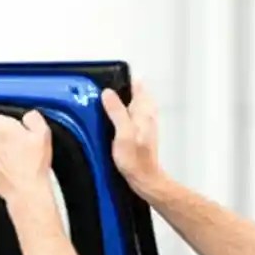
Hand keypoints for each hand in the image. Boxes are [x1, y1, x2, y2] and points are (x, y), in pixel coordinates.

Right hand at [101, 82, 166, 196]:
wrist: (144, 178)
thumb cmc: (135, 160)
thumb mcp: (123, 133)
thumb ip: (117, 111)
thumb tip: (108, 93)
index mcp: (143, 111)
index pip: (138, 85)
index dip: (125, 79)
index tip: (111, 77)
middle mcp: (147, 115)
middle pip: (136, 93)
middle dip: (122, 88)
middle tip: (107, 87)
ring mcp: (145, 124)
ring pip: (134, 104)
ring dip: (123, 101)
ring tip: (107, 100)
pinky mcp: (141, 133)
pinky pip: (132, 115)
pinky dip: (123, 113)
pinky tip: (113, 119)